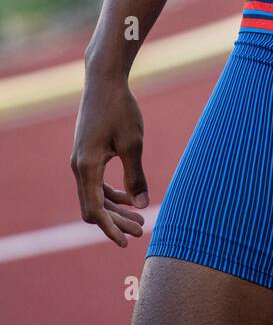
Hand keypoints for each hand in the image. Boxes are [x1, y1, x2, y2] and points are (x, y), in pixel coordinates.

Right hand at [70, 66, 148, 247]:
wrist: (104, 82)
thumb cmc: (120, 109)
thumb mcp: (133, 143)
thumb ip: (136, 176)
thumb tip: (142, 205)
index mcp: (87, 167)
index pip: (95, 210)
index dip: (110, 228)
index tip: (125, 242)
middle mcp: (79, 167)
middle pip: (94, 207)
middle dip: (116, 222)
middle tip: (140, 231)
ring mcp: (81, 161)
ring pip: (95, 196)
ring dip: (115, 209)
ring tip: (140, 219)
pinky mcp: (87, 154)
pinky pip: (96, 183)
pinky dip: (111, 194)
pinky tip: (129, 198)